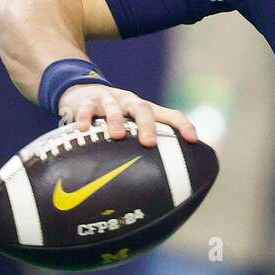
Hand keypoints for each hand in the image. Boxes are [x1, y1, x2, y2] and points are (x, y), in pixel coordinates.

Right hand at [56, 83, 197, 148]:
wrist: (81, 92)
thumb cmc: (114, 117)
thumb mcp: (131, 126)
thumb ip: (143, 148)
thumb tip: (161, 183)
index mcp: (145, 110)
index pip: (170, 115)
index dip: (183, 125)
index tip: (193, 140)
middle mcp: (129, 102)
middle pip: (143, 109)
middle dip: (147, 125)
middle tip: (149, 143)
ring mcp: (108, 100)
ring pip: (113, 107)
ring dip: (116, 120)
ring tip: (117, 135)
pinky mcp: (85, 101)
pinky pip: (85, 108)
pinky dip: (84, 118)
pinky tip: (82, 129)